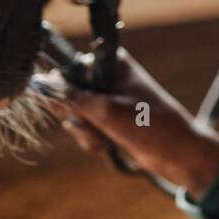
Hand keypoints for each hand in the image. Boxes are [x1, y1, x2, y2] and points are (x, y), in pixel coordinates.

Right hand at [32, 48, 218, 199]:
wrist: (179, 154)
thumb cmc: (151, 125)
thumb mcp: (106, 111)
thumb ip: (71, 98)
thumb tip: (39, 86)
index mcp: (113, 63)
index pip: (69, 68)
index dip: (63, 89)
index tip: (69, 106)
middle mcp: (110, 78)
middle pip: (68, 95)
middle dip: (76, 116)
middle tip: (92, 124)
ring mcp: (109, 100)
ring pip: (75, 116)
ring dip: (86, 133)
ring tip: (106, 138)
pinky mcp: (110, 121)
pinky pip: (87, 130)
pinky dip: (93, 140)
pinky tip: (109, 145)